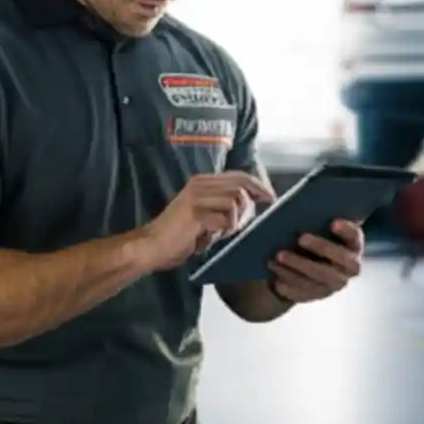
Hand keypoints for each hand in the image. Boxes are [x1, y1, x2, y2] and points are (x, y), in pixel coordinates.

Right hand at [138, 173, 275, 272]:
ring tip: (218, 233)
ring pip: (235, 201)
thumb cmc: (181, 234)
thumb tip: (254, 201)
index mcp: (203, 181)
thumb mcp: (207, 214)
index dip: (258, 186)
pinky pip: (225, 219)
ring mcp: (197, 197)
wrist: (152, 246)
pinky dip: (223, 231)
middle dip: (248, 207)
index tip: (270, 198)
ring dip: (234, 222)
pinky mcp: (195, 213)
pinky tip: (209, 238)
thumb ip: (225, 205)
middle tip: (237, 226)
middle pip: (241, 186)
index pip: (240, 176)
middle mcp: (200, 184)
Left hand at [268, 219, 364, 303]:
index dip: (347, 230)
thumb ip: (314, 217)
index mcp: (353, 244)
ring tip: (278, 256)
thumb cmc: (310, 234)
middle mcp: (350, 266)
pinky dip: (290, 286)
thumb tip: (301, 208)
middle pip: (341, 259)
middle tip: (300, 237)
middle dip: (321, 247)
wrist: (302, 261)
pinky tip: (276, 280)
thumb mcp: (314, 224)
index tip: (333, 221)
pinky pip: (305, 293)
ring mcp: (335, 284)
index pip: (355, 236)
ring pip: (320, 278)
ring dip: (299, 267)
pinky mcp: (317, 296)